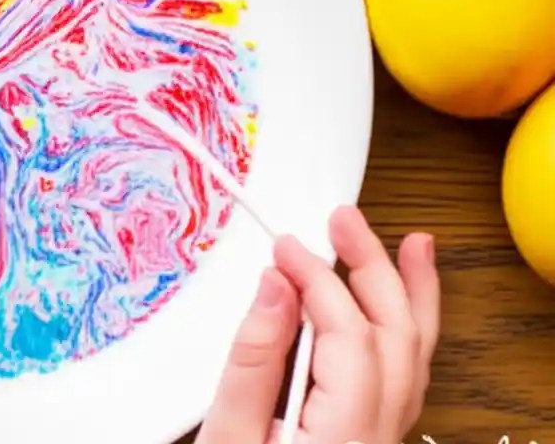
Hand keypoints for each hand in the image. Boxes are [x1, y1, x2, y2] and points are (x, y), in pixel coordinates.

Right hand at [196, 207, 440, 443]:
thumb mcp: (228, 436)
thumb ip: (253, 363)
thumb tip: (274, 288)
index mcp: (346, 434)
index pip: (349, 334)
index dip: (318, 279)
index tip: (285, 247)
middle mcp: (378, 435)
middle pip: (395, 336)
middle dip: (374, 268)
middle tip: (345, 220)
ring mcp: (383, 438)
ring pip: (415, 356)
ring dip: (411, 295)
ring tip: (413, 247)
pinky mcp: (373, 438)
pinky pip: (407, 375)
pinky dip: (407, 330)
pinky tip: (400, 307)